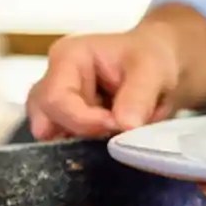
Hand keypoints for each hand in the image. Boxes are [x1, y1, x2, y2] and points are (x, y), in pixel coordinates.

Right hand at [26, 25, 182, 139]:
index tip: (119, 126)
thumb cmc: (152, 58)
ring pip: (53, 136)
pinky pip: (66, 144)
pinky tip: (111, 137)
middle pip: (45, 119)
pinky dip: (89, 148)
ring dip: (85, 142)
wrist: (160, 64)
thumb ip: (138, 96)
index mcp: (67, 57)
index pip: (56, 99)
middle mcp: (53, 79)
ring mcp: (57, 103)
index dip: (85, 121)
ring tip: (116, 131)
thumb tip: (125, 125)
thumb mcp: (154, 70)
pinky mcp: (66, 122)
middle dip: (80, 134)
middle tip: (114, 132)